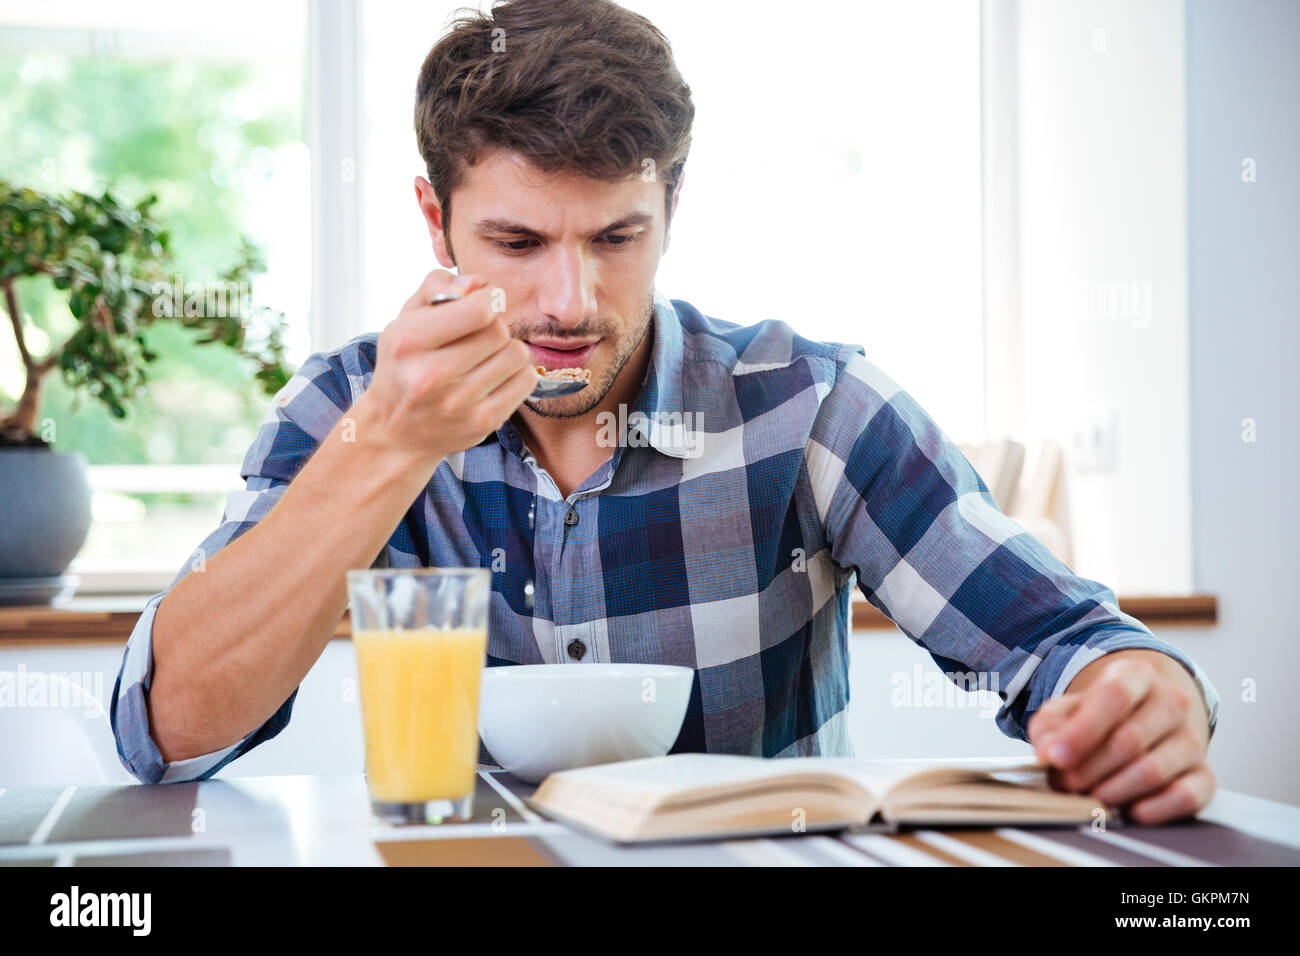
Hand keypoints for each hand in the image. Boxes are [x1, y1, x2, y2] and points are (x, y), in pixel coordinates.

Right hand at [362, 270, 536, 463]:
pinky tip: (494, 378)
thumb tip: (479, 283)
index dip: (489, 298)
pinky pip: (526, 380)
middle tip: (479, 334)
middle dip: (494, 324)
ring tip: (485, 357)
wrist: (396, 432)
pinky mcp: (482, 423)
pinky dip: (516, 373)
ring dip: (506, 349)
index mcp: (408, 341)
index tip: (483, 302)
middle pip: (499, 330)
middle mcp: (431, 375)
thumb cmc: (405, 365)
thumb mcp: (405, 319)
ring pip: (517, 354)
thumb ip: (437, 288)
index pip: (478, 309)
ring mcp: (459, 403)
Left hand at [1026, 650, 1214, 824]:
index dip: (1082, 731)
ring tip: (1088, 798)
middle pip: (1129, 739)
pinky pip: (1188, 795)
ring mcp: (1192, 738)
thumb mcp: (1067, 709)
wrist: (1147, 715)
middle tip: (1064, 784)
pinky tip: (1131, 811)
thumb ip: (1050, 726)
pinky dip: (1157, 809)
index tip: (1056, 757)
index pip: (1114, 696)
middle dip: (1089, 769)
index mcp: (1136, 675)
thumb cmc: (1099, 715)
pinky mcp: (1204, 774)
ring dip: (1113, 791)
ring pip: (1153, 770)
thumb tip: (1047, 753)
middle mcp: (1171, 702)